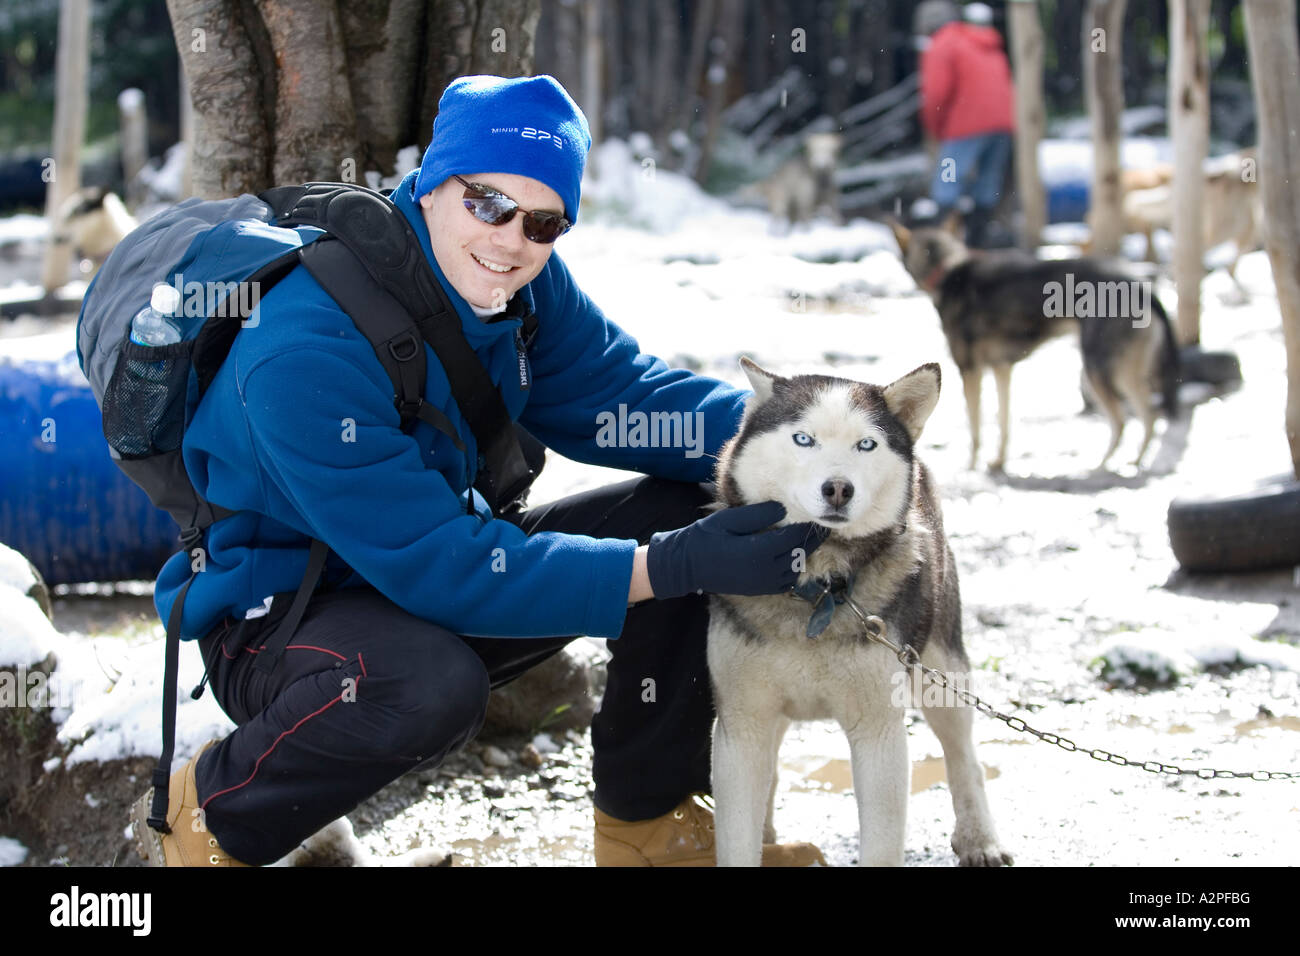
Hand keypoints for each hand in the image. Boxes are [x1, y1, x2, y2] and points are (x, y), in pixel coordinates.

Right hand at [645, 501, 826, 599]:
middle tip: (823, 526)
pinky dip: (794, 569)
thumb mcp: (728, 519)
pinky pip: (786, 581)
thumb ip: (757, 515)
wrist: (686, 566)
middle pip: (799, 553)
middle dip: (812, 540)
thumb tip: (783, 509)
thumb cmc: (705, 538)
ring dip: (804, 554)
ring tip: (809, 540)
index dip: (808, 527)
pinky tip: (793, 557)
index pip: (795, 537)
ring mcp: (763, 583)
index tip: (817, 516)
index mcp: (760, 551)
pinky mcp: (758, 589)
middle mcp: (766, 570)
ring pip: (795, 569)